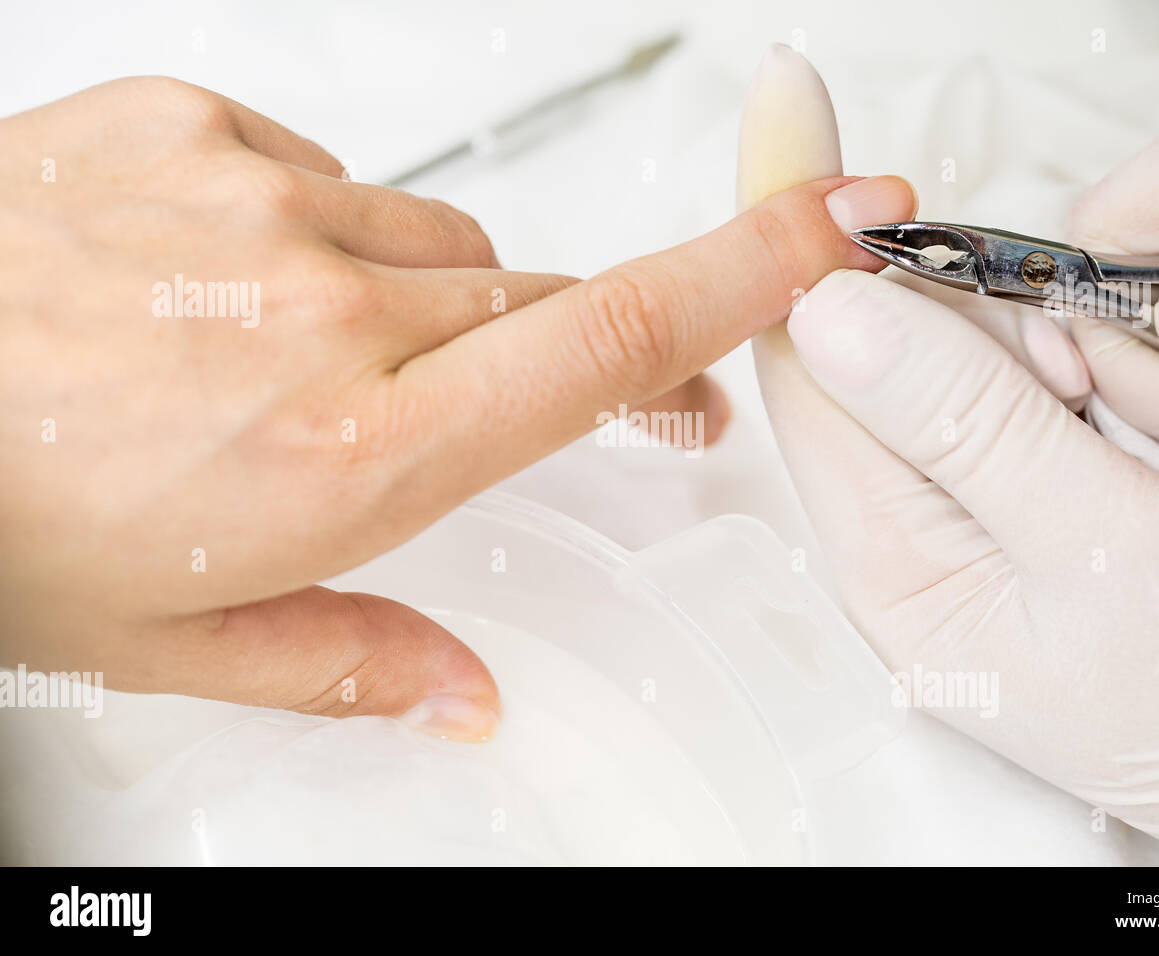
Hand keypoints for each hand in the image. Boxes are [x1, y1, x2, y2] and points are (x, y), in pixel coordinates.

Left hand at [0, 77, 910, 737]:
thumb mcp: (177, 641)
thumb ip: (353, 662)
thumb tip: (461, 697)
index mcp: (350, 450)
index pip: (604, 343)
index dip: (746, 278)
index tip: (833, 231)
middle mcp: (325, 309)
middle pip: (532, 296)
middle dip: (538, 349)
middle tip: (477, 399)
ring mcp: (256, 198)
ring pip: (429, 242)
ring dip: (405, 301)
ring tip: (289, 355)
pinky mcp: (190, 123)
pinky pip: (321, 173)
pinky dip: (307, 229)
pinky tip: (225, 283)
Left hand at [741, 46, 1158, 862]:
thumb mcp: (1095, 555)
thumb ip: (967, 427)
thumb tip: (827, 311)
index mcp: (892, 552)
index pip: (808, 367)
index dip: (803, 241)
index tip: (795, 115)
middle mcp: (925, 516)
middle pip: (925, 337)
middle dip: (1036, 336)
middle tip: (1133, 413)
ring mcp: (999, 487)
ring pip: (1017, 340)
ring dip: (1117, 368)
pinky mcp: (1067, 467)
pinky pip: (1088, 367)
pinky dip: (1152, 385)